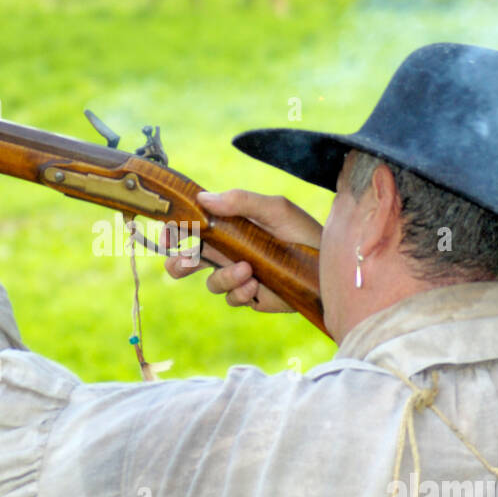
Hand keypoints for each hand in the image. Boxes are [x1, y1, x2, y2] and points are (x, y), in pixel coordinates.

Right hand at [164, 189, 321, 311]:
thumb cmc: (302, 231)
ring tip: (248, 270)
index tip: (169, 235)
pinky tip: (257, 283)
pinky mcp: (250, 296)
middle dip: (178, 264)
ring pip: (211, 283)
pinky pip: (232, 298)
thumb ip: (240, 202)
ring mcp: (238, 276)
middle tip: (184, 263)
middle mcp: (228, 252)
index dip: (174, 231)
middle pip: (187, 262)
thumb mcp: (274, 210)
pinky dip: (241, 291)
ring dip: (224, 277)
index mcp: (228, 227)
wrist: (328, 265)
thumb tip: (203, 198)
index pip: (192, 228)